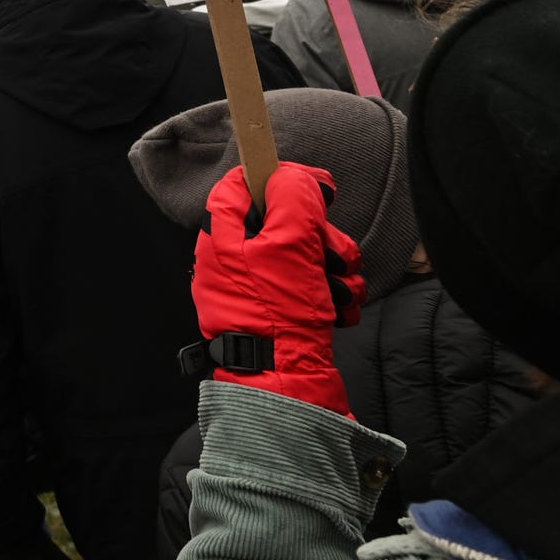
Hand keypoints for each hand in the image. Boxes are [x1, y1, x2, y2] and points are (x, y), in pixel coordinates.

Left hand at [193, 162, 363, 415]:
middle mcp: (239, 257)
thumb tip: (296, 176)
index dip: (282, 178)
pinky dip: (334, 297)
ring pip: (314, 253)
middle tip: (327, 258)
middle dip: (322, 238)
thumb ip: (294, 199)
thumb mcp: (287, 244)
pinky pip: (320, 285)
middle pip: (290, 219)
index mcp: (224, 234)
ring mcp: (265, 284)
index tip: (317, 190)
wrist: (284, 383)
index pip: (245, 183)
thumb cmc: (276, 313)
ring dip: (336, 271)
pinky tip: (335, 315)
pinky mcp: (288, 308)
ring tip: (332, 295)